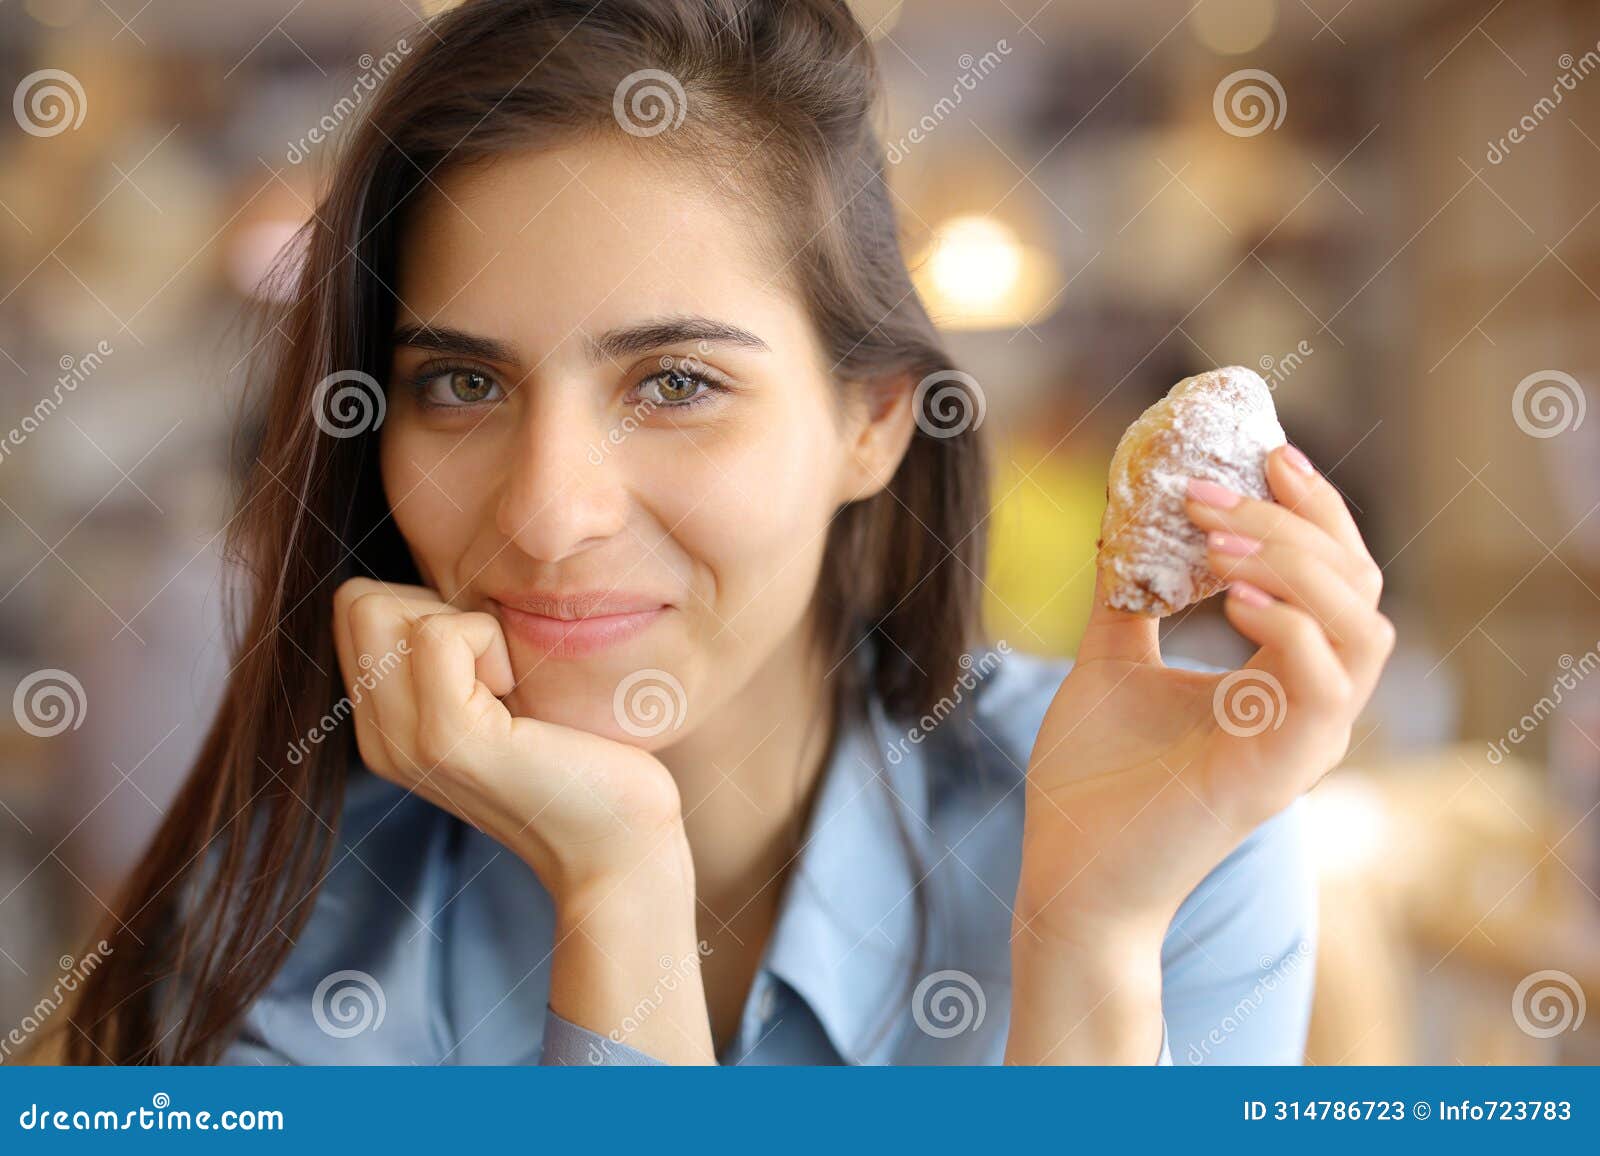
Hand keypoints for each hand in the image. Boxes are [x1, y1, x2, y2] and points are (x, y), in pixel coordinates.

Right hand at [331, 578, 685, 896]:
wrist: (621, 844)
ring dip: (466, 626)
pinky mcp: (449, 740)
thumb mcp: (504, 693)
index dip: (427, 608)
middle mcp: (381, 738)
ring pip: (385, 608)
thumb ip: (459, 651)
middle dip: (436, 609)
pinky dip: (489, 642)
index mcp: (387, 726)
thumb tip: (453, 575)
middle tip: (500, 671)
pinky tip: (521, 698)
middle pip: (358, 600)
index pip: (357, 607)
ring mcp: (407, 743)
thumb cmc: (584, 757)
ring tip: (510, 687)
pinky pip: (439, 635)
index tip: (489, 662)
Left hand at [1017, 444, 1393, 945]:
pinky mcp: (1279, 774)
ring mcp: (1302, 742)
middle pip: (1357, 585)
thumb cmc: (1092, 781)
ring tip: (1220, 535)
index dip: (1311, 508)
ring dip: (1296, 563)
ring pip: (1360, 628)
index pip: (1333, 575)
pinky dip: (1290, 629)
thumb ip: (1129, 597)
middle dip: (1295, 519)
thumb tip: (1122, 522)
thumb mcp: (1109, 663)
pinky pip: (1326, 687)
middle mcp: (1307, 707)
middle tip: (1215, 488)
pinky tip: (1229, 597)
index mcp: (1277, 677)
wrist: (1069, 874)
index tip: (1266, 452)